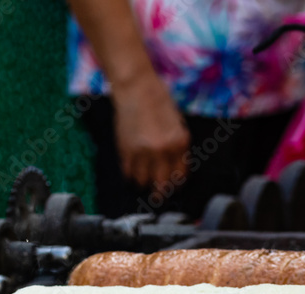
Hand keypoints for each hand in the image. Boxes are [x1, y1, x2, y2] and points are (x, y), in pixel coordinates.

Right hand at [111, 71, 190, 189]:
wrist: (136, 87)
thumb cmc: (158, 100)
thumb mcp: (177, 124)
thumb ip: (178, 146)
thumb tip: (174, 169)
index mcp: (179, 142)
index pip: (180, 175)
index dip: (176, 184)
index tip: (172, 186)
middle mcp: (162, 150)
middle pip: (161, 185)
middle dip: (160, 192)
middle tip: (158, 194)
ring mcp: (142, 151)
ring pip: (142, 182)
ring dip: (143, 182)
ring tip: (144, 179)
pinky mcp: (125, 149)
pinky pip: (128, 172)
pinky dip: (130, 173)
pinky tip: (133, 168)